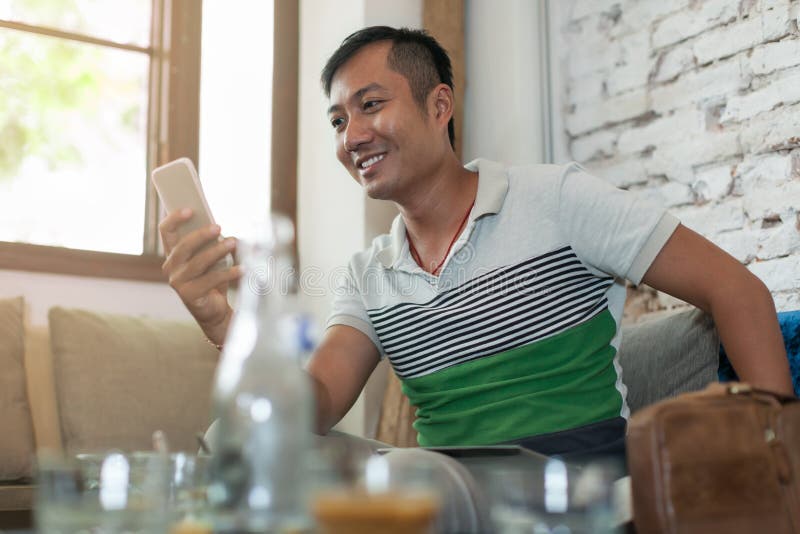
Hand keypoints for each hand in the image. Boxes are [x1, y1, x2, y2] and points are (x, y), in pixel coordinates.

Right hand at [159, 208, 240, 344]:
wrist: (214, 309)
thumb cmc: (212, 277)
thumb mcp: (211, 257)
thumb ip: (209, 242)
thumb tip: (218, 226)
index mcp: (172, 253)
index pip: (166, 231)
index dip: (175, 218)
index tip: (190, 209)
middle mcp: (170, 267)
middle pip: (183, 246)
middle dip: (201, 235)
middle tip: (218, 227)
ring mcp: (177, 282)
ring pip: (198, 262)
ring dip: (217, 251)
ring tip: (233, 242)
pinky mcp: (189, 295)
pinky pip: (211, 280)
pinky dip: (229, 273)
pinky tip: (243, 268)